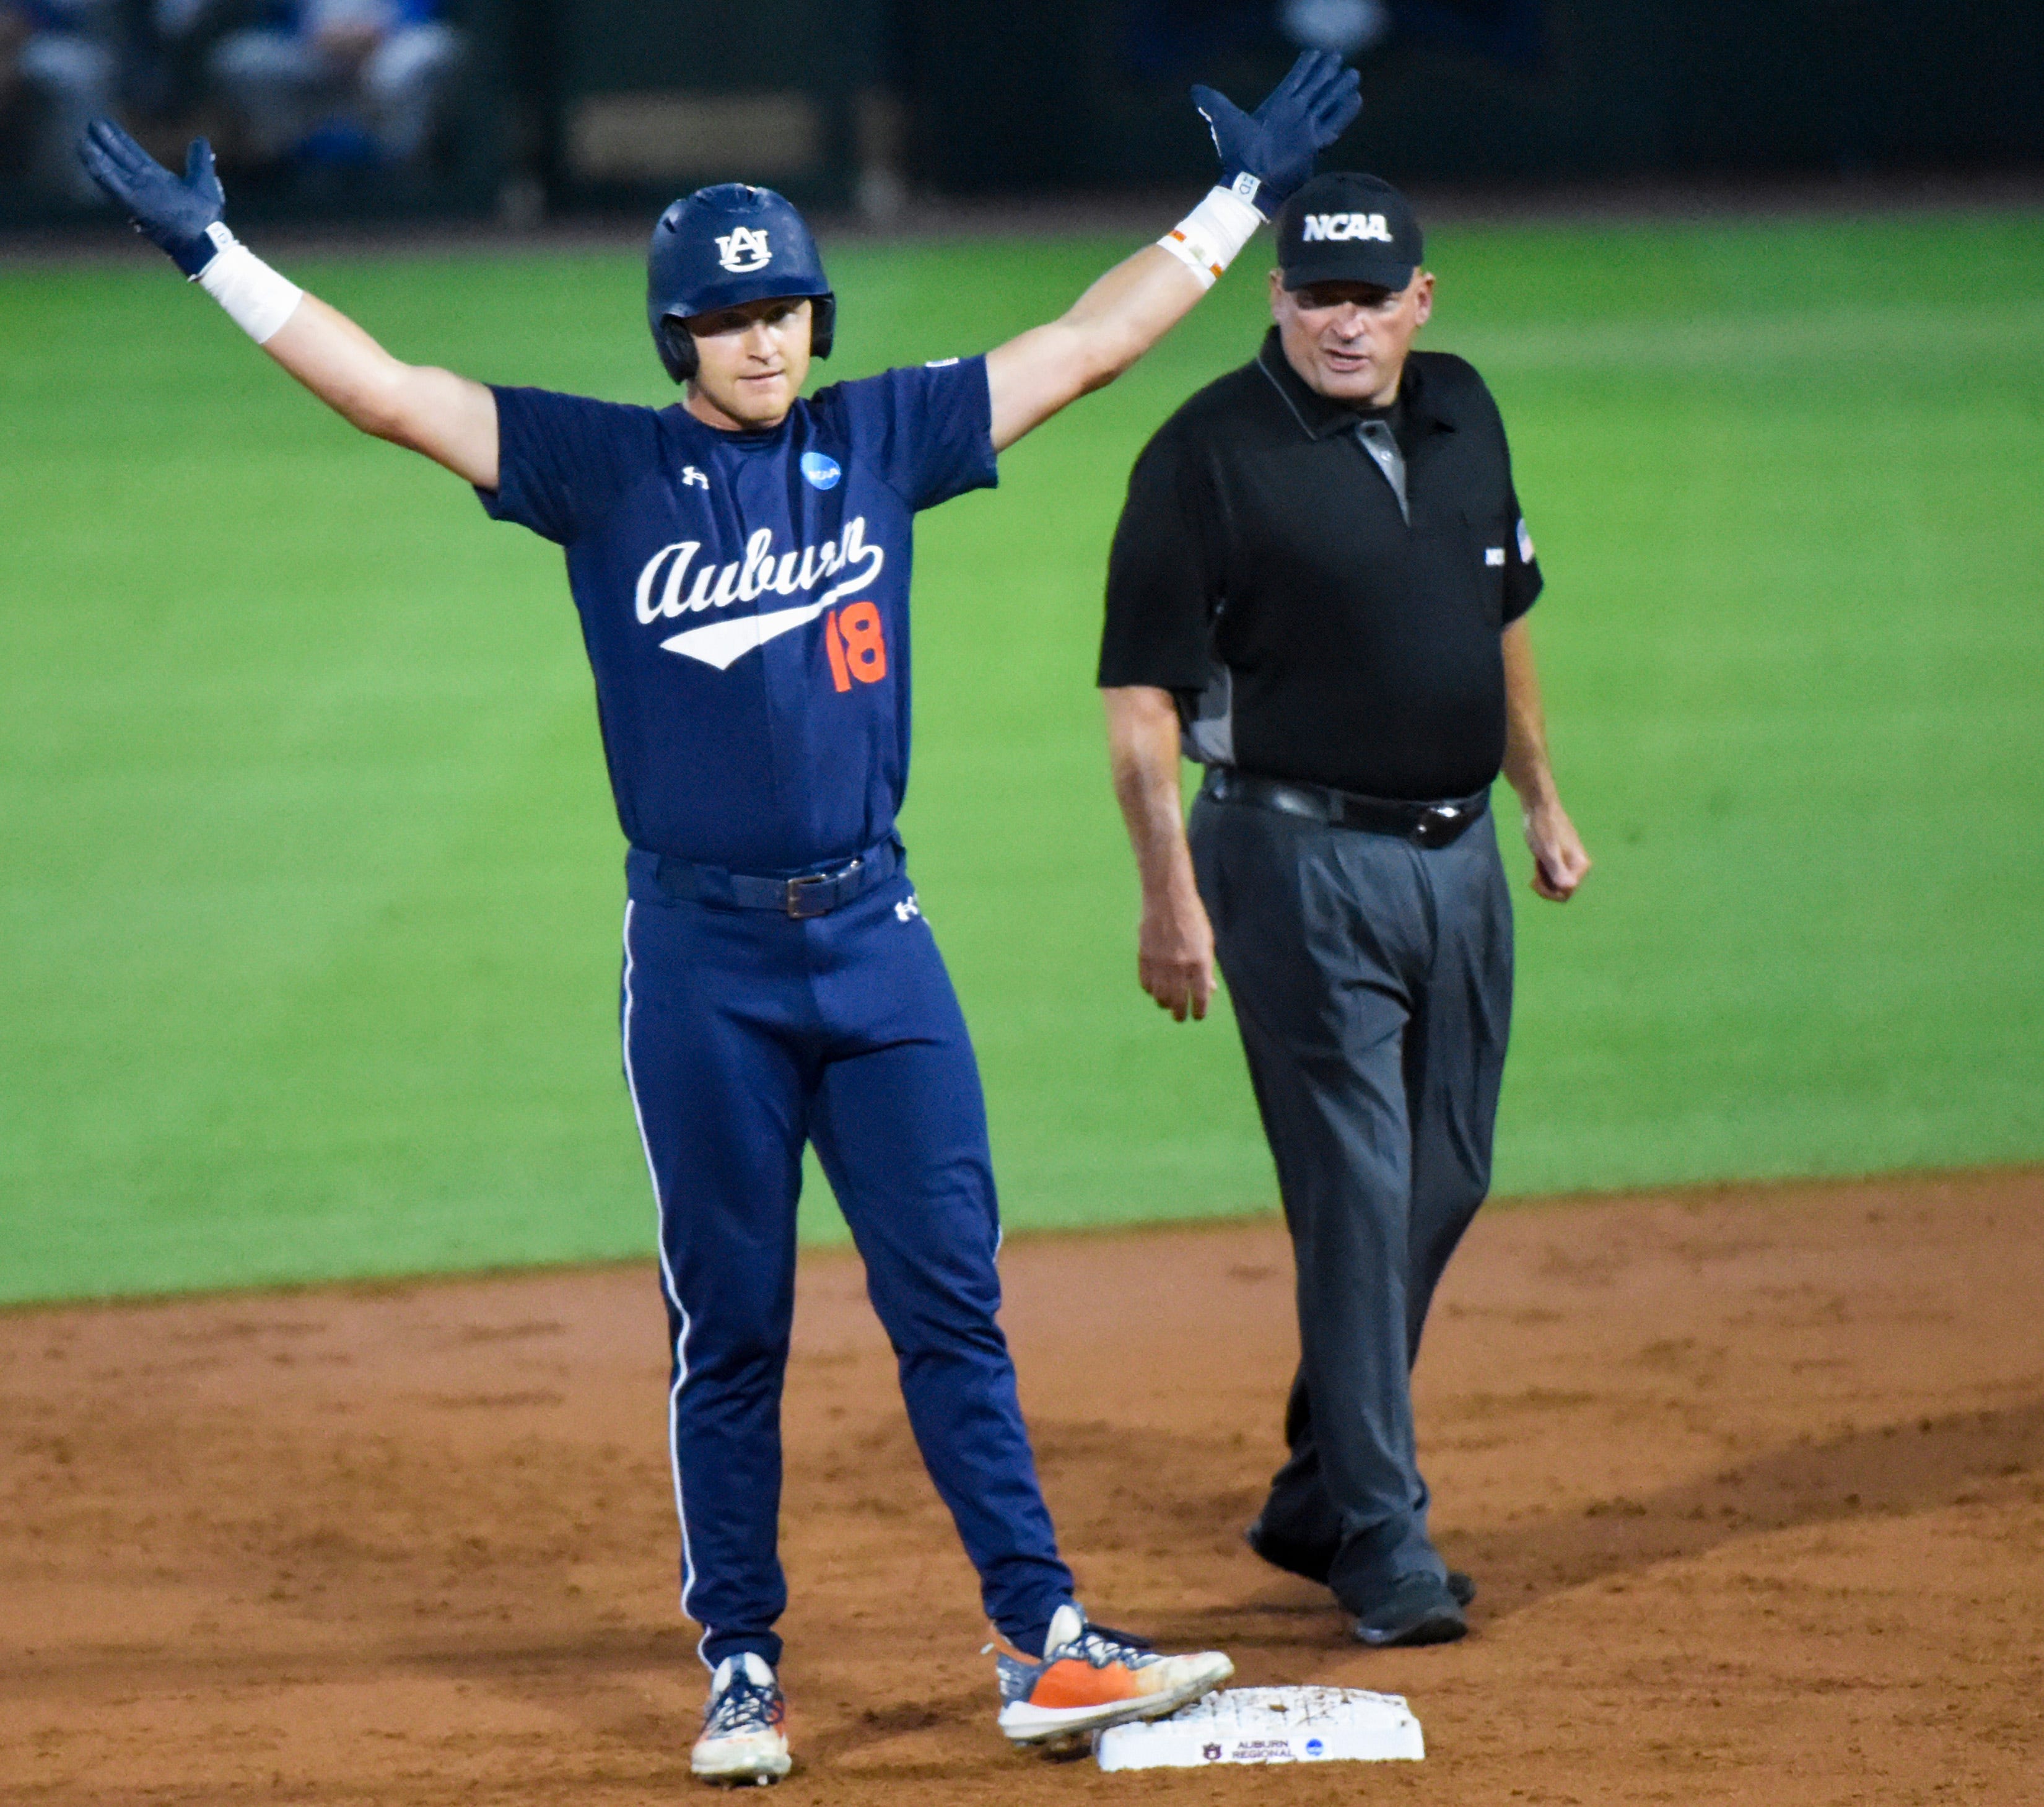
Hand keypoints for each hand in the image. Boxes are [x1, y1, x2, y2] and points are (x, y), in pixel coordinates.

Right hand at [77, 119, 226, 276]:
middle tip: (92, 123)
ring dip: (98, 154)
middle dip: (107, 142)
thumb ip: (199, 160)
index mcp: (158, 179)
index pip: (134, 154)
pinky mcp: (134, 204)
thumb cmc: (207, 217)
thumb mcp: (203, 181)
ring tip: (83, 139)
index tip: (106, 124)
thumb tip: (201, 140)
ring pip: (112, 170)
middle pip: (121, 158)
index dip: (120, 139)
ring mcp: (138, 193)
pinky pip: (112, 184)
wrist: (206, 241)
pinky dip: (100, 169)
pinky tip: (88, 153)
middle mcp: (144, 185)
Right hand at [1138, 886, 1216, 1022]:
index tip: (1198, 1016)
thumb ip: (1207, 968)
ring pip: (1160, 997)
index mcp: (1200, 962)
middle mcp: (1180, 966)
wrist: (1168, 898)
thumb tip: (1210, 991)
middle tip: (1180, 1017)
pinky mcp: (1144, 958)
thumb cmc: (1192, 920)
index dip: (1199, 1011)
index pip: (1200, 997)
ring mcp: (1160, 963)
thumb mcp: (1206, 943)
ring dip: (1164, 1004)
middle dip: (1179, 1014)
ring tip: (1167, 1004)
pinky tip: (1155, 989)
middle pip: (1177, 1002)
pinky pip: (1146, 985)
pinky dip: (1151, 990)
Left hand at [1191, 49, 1362, 218]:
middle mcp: (1293, 116)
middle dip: (1326, 74)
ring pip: (1327, 102)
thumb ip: (1212, 103)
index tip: (1316, 53)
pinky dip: (1345, 112)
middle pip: (1314, 88)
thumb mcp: (1223, 121)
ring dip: (1339, 88)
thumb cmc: (1236, 156)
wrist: (1248, 184)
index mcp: (1275, 107)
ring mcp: (1305, 130)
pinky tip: (1356, 98)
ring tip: (1353, 74)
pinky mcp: (1313, 145)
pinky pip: (1334, 125)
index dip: (1305, 67)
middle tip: (1338, 58)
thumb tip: (1195, 89)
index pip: (1295, 81)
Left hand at [1522, 797, 1590, 901]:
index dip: (1548, 892)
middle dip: (1546, 887)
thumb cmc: (1542, 828)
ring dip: (1544, 878)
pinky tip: (1538, 859)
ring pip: (1557, 882)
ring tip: (1537, 862)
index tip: (1534, 881)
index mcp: (1580, 866)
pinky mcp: (1563, 856)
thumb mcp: (1547, 851)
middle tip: (1533, 874)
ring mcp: (1571, 861)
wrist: (1539, 805)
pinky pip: (1554, 873)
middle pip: (1563, 890)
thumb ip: (1557, 869)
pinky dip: (1544, 871)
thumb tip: (1568, 887)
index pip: (1566, 893)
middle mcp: (1580, 865)